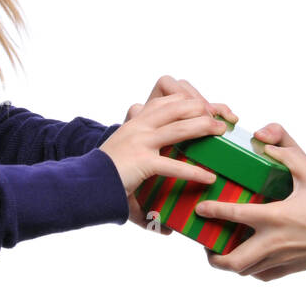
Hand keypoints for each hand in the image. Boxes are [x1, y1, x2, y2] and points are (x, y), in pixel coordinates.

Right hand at [119, 76, 237, 229]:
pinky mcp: (143, 162)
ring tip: (221, 133)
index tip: (205, 108)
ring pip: (180, 128)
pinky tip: (208, 178)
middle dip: (202, 109)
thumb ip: (146, 164)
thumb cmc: (105, 174)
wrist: (84, 182)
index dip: (187, 101)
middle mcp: (139, 126)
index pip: (165, 102)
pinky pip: (174, 166)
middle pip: (177, 107)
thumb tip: (164, 203)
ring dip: (204, 128)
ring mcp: (141, 142)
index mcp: (135, 122)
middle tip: (220, 118)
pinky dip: (194, 172)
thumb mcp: (126, 160)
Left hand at [193, 123, 305, 279]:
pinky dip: (251, 270)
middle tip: (204, 244)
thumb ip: (288, 155)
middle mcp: (274, 242)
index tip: (199, 208)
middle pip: (233, 260)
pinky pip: (263, 276)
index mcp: (275, 217)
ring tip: (221, 251)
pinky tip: (250, 258)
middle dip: (212, 256)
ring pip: (246, 271)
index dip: (212, 211)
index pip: (234, 215)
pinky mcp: (292, 269)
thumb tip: (267, 145)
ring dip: (229, 263)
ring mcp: (282, 259)